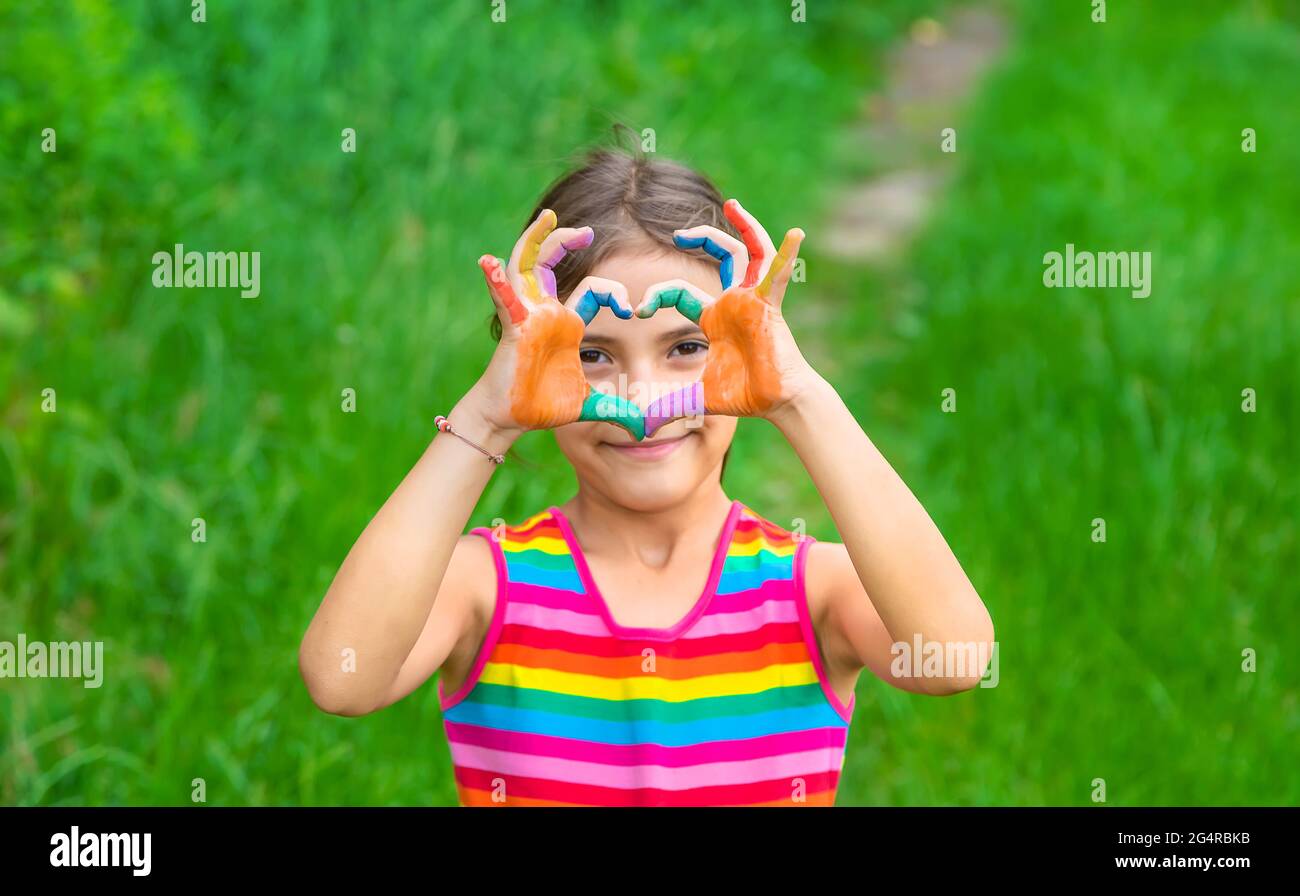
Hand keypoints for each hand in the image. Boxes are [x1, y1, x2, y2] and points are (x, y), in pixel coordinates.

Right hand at [473, 210, 641, 437]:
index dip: (614, 294)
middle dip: (567, 242)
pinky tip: (488, 262)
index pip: (594, 292)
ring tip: (549, 218)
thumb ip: (617, 411)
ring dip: (538, 241)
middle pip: (555, 263)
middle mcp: (547, 311)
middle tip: (590, 230)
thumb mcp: (589, 405)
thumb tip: (644, 429)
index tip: (631, 310)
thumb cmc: (543, 405)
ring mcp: (528, 314)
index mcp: (568, 323)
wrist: (510, 417)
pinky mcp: (513, 326)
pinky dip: (496, 279)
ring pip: (529, 266)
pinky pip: (504, 297)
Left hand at [636, 199, 819, 434]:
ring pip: (748, 253)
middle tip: (679, 233)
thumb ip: (668, 405)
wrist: (775, 402)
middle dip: (700, 238)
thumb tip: (639, 427)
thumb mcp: (696, 397)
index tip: (637, 308)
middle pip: (719, 256)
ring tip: (731, 206)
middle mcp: (733, 301)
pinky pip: (780, 275)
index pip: (679, 292)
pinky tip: (796, 233)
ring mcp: (754, 299)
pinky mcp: (772, 306)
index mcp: (712, 316)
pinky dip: (787, 254)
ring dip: (742, 228)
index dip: (656, 295)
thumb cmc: (741, 396)